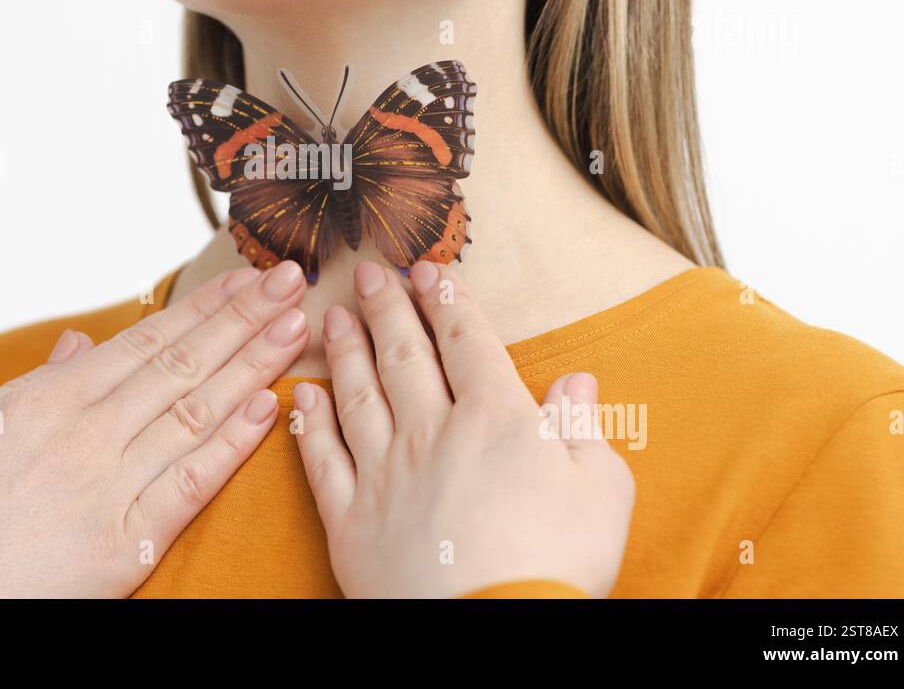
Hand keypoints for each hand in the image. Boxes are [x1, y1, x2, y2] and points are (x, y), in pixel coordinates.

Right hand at [0, 261, 310, 597]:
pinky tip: (268, 410)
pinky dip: (232, 446)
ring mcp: (108, 487)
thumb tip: (79, 346)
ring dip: (252, 368)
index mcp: (48, 399)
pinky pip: (189, 486)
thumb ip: (36, 383)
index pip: (147, 340)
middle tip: (291, 284)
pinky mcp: (122, 545)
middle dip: (243, 321)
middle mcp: (86, 434)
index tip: (244, 280)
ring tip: (294, 331)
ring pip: (197, 413)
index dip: (204, 308)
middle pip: (183, 364)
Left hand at [294, 260, 634, 598]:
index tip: (430, 270)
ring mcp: (383, 474)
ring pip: (356, 394)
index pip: (467, 340)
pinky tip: (301, 396)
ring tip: (333, 315)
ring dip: (344, 349)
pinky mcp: (350, 520)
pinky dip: (309, 423)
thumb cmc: (556, 566)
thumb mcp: (602, 490)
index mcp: (494, 418)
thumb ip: (581, 428)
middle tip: (368, 271)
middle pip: (403, 355)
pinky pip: (322, 459)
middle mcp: (431, 433)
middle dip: (385, 307)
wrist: (489, 634)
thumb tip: (577, 382)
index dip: (447, 300)